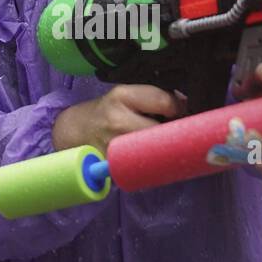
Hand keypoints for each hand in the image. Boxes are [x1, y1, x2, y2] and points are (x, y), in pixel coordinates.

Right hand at [52, 84, 185, 153]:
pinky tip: (151, 157)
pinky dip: (152, 163)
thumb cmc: (107, 110)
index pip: (165, 102)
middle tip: (177, 132)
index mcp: (123, 96)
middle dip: (174, 132)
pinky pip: (144, 166)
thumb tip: (186, 104)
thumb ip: (155, 97)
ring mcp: (115, 146)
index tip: (183, 113)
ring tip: (162, 144)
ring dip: (164, 149)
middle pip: (163, 130)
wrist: (75, 131)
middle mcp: (118, 120)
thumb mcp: (126, 95)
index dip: (181, 109)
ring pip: (155, 151)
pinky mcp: (114, 167)